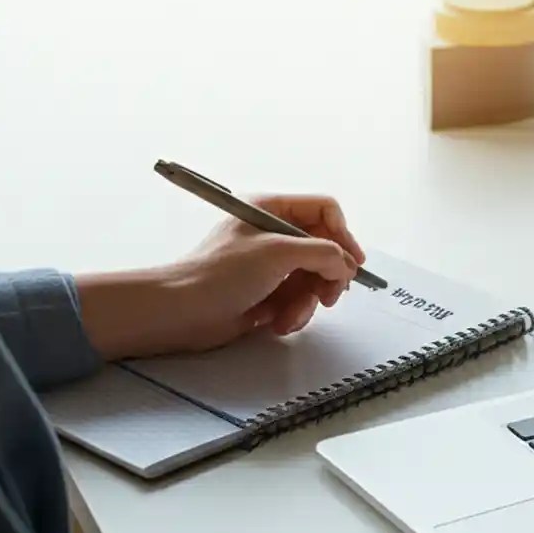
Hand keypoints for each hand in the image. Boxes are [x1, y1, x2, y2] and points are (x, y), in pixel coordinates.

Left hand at [78, 194, 366, 359]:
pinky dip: (294, 314)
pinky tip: (276, 322)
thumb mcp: (278, 253)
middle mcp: (274, 234)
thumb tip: (346, 266)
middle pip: (326, 249)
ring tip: (289, 315)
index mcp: (272, 210)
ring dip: (308, 302)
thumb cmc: (220, 273)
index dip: (344, 235)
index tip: (352, 263)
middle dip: (327, 277)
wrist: (182, 312)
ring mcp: (272, 265)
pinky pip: (299, 301)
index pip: (325, 211)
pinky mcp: (268, 293)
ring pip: (315, 280)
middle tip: (329, 296)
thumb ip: (323, 253)